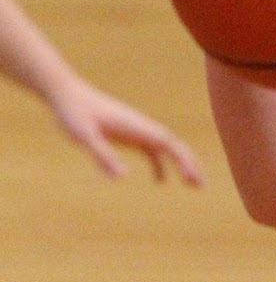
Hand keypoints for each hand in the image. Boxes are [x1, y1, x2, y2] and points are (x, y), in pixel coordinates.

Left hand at [51, 77, 204, 182]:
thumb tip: (122, 177)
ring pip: (167, 148)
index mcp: (136, 126)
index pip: (168, 143)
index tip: (192, 178)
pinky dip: (160, 165)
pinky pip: (151, 150)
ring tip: (192, 185)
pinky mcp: (128, 134)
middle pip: (174, 145)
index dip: (183, 160)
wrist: (67, 95)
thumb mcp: (85, 136)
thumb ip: (102, 155)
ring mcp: (137, 130)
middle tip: (201, 186)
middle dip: (190, 164)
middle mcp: (142, 127)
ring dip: (181, 164)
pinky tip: (160, 181)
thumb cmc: (74, 114)